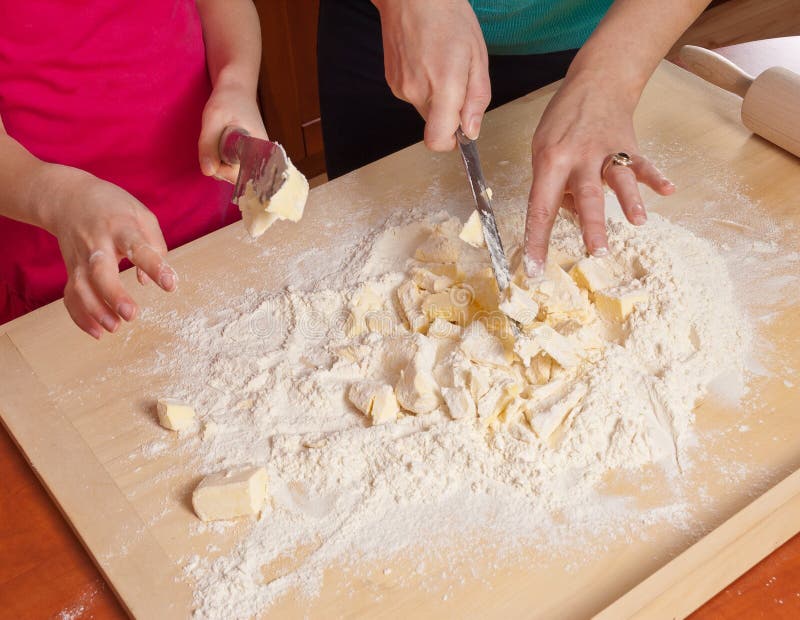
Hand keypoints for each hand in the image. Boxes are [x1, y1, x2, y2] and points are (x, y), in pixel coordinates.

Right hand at [39, 166, 175, 338]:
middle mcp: (96, 243)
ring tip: (115, 327)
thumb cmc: (113, 207)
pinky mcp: (70, 269)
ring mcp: (79, 258)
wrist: (67, 198)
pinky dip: (80, 316)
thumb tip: (155, 279)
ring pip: (80, 287)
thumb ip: (154, 245)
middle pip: (100, 271)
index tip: (170, 284)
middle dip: (114, 295)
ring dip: (95, 311)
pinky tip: (97, 332)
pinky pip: (70, 296)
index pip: (138, 247)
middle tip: (132, 315)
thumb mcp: (141, 215)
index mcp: (120, 227)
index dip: (154, 266)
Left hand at [198, 76, 267, 183]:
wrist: (237, 88)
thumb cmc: (227, 100)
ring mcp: (257, 157)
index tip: (213, 153)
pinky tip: (222, 144)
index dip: (222, 170)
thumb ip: (208, 146)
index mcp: (260, 150)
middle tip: (214, 140)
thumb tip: (208, 172)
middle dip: (219, 165)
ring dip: (219, 162)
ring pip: (233, 173)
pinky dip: (222, 159)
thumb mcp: (213, 119)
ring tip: (219, 139)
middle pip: (236, 178)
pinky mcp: (250, 156)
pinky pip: (234, 167)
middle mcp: (263, 157)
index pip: (241, 177)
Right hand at [374, 0, 490, 149]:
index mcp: (443, 86)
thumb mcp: (477, 57)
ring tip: (440, 64)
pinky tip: (426, 61)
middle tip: (456, 79)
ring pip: (425, 109)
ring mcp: (401, 88)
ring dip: (436, 96)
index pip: (438, 140)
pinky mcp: (392, 82)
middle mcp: (417, 92)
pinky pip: (413, 96)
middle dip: (449, 111)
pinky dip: (423, 85)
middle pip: (435, 125)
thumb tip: (471, 131)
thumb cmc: (448, 17)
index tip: (461, 130)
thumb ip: (477, 99)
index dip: (451, 141)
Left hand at [523, 72, 674, 274]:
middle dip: (591, 225)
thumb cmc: (563, 121)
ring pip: (618, 178)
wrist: (596, 82)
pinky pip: (643, 163)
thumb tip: (567, 215)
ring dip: (629, 200)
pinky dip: (655, 178)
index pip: (540, 208)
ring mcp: (606, 151)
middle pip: (585, 195)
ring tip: (637, 222)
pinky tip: (668, 191)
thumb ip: (554, 185)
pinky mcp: (629, 144)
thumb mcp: (543, 149)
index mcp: (550, 162)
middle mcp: (578, 158)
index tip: (535, 268)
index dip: (537, 240)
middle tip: (596, 252)